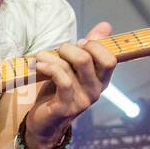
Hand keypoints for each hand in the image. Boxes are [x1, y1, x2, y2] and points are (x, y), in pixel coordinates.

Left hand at [26, 21, 115, 148]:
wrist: (46, 122)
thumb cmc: (60, 92)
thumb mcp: (75, 68)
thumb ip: (90, 48)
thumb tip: (105, 26)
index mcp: (102, 80)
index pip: (110, 58)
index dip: (94, 46)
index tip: (78, 44)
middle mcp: (96, 90)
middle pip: (89, 58)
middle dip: (69, 48)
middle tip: (58, 51)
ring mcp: (82, 99)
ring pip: (71, 67)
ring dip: (52, 57)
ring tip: (41, 57)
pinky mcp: (67, 106)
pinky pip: (62, 79)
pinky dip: (49, 67)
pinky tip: (39, 65)